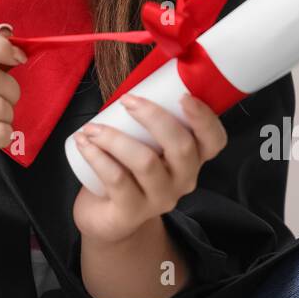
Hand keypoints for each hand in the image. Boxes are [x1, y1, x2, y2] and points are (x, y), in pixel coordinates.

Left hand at [72, 93, 227, 245]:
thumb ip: (147, 118)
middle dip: (153, 117)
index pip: (214, 141)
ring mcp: (159, 199)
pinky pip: (117, 180)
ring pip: (146, 162)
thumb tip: (135, 80)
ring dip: (115, 137)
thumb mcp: (145, 144)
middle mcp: (183, 180)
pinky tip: (83, 143)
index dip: (204, 118)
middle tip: (127, 101)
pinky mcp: (132, 212)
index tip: (183, 96)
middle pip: (181, 147)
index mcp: (192, 159)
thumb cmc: (128, 169)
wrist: (109, 217)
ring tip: (91, 127)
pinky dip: (98, 157)